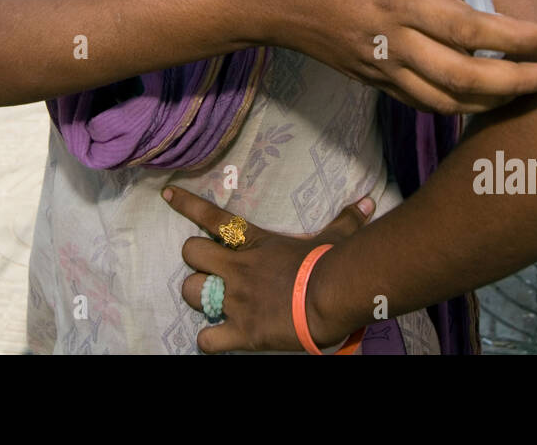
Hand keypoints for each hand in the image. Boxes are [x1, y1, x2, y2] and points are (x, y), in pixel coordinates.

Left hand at [163, 185, 373, 352]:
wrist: (332, 297)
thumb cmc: (333, 264)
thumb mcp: (336, 236)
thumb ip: (347, 218)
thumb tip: (368, 200)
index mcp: (256, 242)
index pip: (212, 216)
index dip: (186, 204)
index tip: (167, 195)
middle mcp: (238, 268)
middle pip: (191, 253)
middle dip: (195, 259)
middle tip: (210, 268)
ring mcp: (236, 300)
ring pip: (192, 293)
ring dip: (199, 297)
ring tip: (213, 302)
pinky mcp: (241, 331)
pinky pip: (207, 339)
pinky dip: (209, 341)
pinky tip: (218, 339)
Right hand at [257, 0, 536, 115]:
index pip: (469, 29)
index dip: (516, 39)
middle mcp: (393, 42)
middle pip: (467, 77)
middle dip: (519, 83)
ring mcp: (382, 68)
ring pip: (447, 100)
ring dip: (494, 102)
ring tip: (529, 92)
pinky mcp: (372, 81)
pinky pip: (423, 102)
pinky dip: (458, 106)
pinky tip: (481, 98)